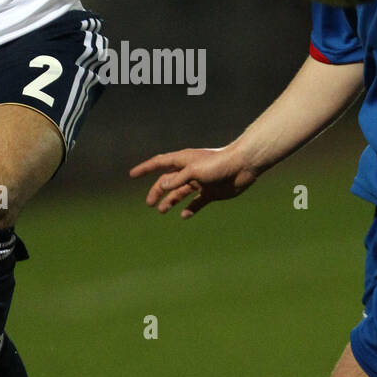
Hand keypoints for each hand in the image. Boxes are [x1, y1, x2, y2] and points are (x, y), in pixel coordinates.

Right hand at [129, 145, 256, 217]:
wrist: (243, 166)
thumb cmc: (219, 164)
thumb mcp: (194, 171)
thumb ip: (177, 179)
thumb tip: (161, 185)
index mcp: (184, 161)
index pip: (159, 163)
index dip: (145, 168)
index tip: (132, 174)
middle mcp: (190, 171)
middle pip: (168, 181)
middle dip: (157, 191)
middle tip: (149, 204)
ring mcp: (201, 182)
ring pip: (180, 192)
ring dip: (170, 201)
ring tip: (162, 211)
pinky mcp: (211, 192)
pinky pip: (197, 202)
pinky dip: (190, 209)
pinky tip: (185, 215)